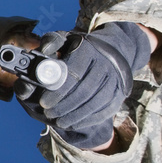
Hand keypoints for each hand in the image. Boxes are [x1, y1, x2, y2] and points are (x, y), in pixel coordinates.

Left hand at [20, 22, 148, 147]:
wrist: (114, 49)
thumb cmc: (81, 47)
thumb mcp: (66, 39)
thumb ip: (52, 42)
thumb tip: (42, 52)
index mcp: (90, 49)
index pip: (74, 73)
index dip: (58, 91)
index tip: (43, 102)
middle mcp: (106, 65)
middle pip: (84, 91)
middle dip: (64, 106)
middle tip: (48, 113)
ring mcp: (115, 81)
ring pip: (95, 103)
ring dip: (74, 116)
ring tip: (57, 121)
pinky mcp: (119, 95)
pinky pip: (104, 111)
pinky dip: (86, 120)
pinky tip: (72, 123)